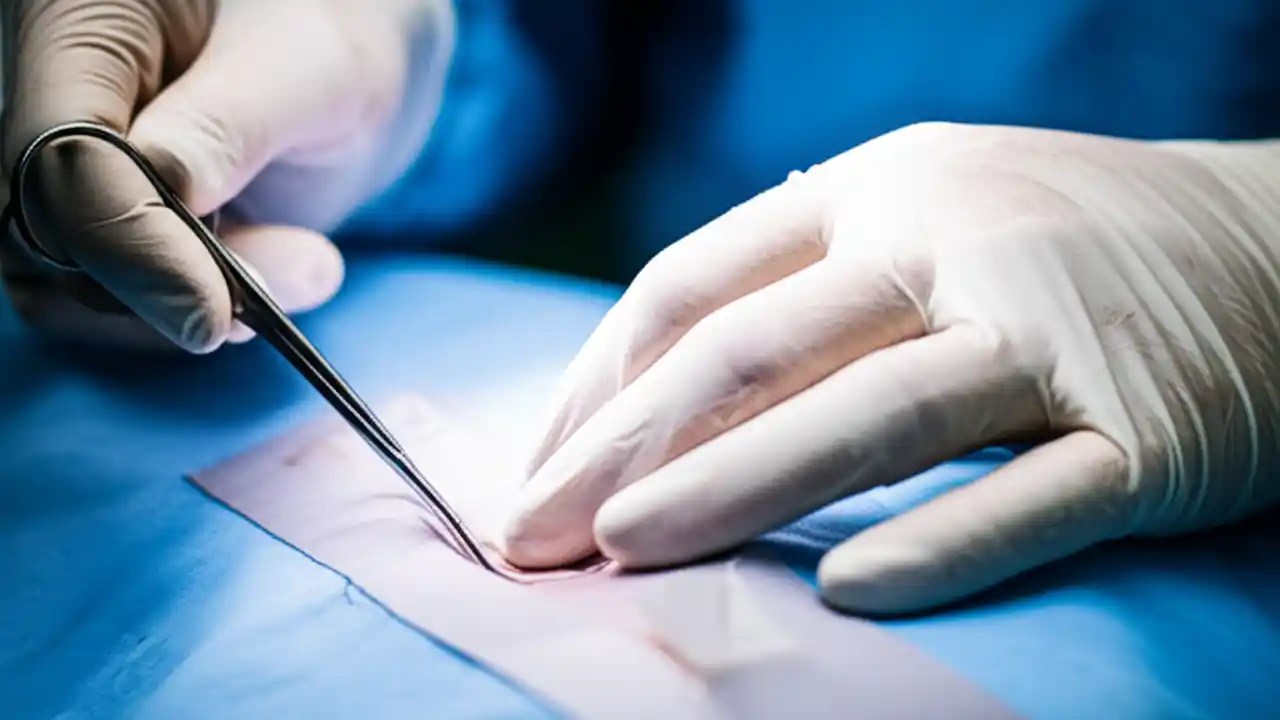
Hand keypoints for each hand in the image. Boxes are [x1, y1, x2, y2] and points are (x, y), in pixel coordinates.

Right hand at [1, 0, 452, 350]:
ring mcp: (70, 172)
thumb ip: (231, 123)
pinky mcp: (108, 227)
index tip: (211, 314)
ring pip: (74, 289)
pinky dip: (205, 310)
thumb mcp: (305, 63)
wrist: (337, 61)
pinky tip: (286, 270)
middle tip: (297, 271)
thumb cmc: (330, 32)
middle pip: (51, 236)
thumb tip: (170, 187)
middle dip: (171, 285)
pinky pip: (122, 305)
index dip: (132, 247)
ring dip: (193, 307)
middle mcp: (51, 104)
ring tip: (307, 261)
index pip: (63, 161)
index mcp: (78, 29)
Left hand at [500, 122, 1279, 614]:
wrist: (1277, 241)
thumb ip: (804, 287)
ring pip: (868, 419)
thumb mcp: (925, 215)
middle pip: (752, 352)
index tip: (539, 466)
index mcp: (879, 187)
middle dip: (624, 451)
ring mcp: (1051, 332)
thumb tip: (651, 393)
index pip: (695, 285)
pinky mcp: (1150, 429)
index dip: (600, 383)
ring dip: (730, 490)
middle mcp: (951, 239)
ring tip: (621, 556)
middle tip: (534, 536)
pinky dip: (933, 547)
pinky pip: (1024, 497)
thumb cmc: (1060, 245)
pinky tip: (839, 595)